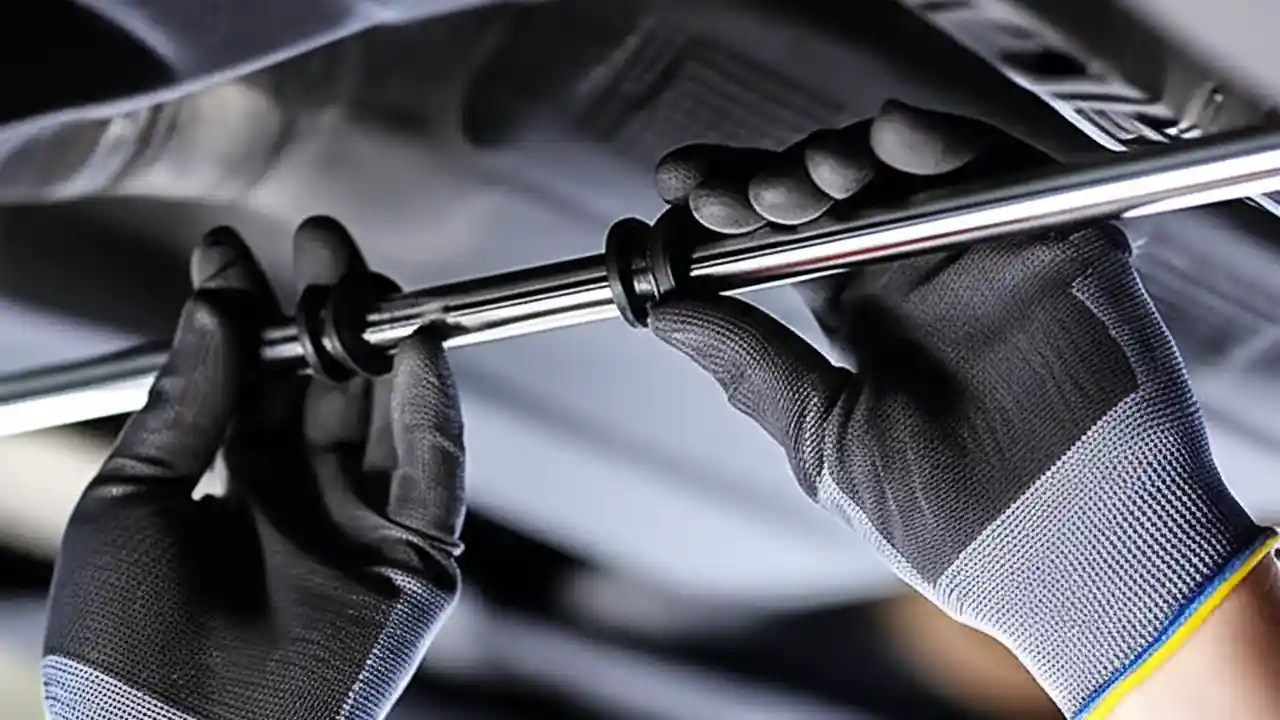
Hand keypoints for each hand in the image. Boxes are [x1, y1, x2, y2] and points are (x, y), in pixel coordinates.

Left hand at [42, 218, 463, 719]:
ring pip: (387, 414)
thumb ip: (187, 402)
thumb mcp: (130, 501)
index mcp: (230, 501)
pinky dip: (433, 400)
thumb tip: (216, 306)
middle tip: (315, 239)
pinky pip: (436, 467)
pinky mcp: (417, 564)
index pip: (251, 389)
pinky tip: (414, 338)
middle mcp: (302, 511)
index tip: (230, 252)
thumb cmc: (124, 652)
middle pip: (327, 390)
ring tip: (354, 270)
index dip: (247, 318)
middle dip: (322, 311)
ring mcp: (362, 534)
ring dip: (379, 339)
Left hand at [648, 100, 1274, 716]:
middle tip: (726, 199)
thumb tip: (666, 311)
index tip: (677, 196)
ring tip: (799, 184)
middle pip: (831, 191)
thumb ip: (752, 364)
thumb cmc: (950, 522)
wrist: (1063, 557)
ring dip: (837, 158)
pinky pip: (996, 165)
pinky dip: (941, 140)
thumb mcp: (823, 436)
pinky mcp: (1050, 236)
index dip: (732, 209)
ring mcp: (980, 250)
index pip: (787, 236)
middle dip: (769, 181)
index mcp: (865, 315)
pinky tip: (889, 133)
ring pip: (899, 167)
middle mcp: (918, 272)